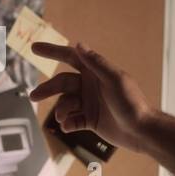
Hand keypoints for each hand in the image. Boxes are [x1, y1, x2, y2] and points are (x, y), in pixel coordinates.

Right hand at [28, 42, 155, 150]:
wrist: (141, 131)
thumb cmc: (131, 103)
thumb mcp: (114, 79)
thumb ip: (96, 63)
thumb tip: (79, 44)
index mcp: (95, 72)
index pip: (70, 57)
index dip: (53, 52)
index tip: (34, 48)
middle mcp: (90, 86)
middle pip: (62, 83)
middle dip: (48, 89)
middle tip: (34, 96)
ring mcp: (89, 103)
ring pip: (65, 103)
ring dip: (61, 110)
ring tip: (64, 118)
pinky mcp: (90, 120)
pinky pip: (72, 120)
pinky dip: (68, 123)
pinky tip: (69, 126)